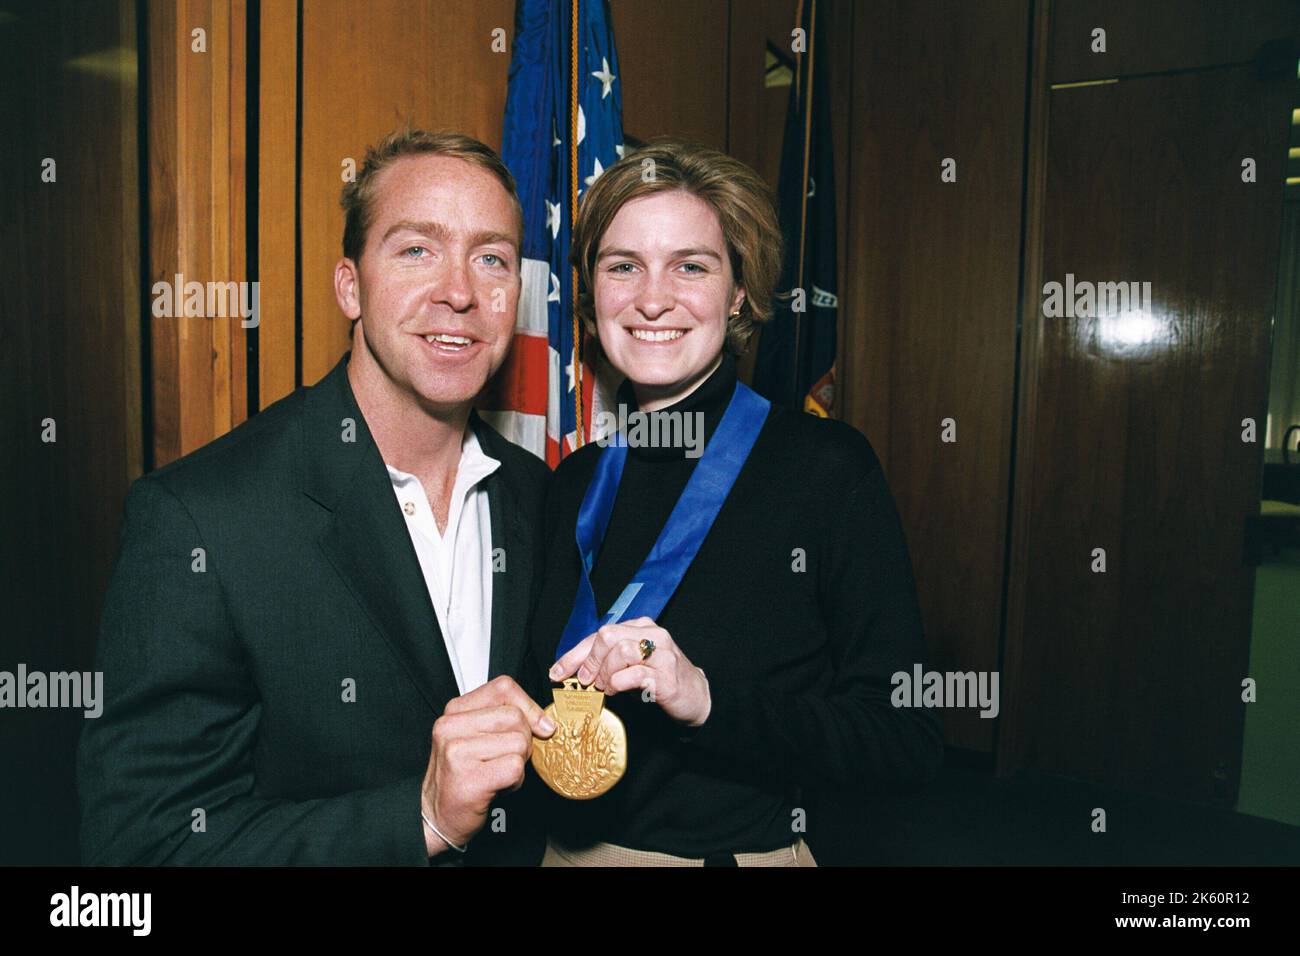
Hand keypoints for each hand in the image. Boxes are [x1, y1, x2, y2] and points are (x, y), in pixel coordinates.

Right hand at [420, 675, 554, 856]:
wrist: (437, 815)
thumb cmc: (463, 775)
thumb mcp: (477, 737)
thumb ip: (505, 719)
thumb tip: (547, 723)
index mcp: (454, 710)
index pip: (503, 687)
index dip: (528, 706)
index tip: (537, 725)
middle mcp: (450, 726)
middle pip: (515, 716)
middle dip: (524, 740)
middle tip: (507, 758)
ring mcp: (457, 752)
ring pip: (519, 742)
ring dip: (519, 763)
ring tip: (498, 773)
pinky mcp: (469, 778)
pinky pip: (515, 768)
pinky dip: (515, 781)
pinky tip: (498, 787)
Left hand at [549, 618, 710, 726]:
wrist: (695, 697)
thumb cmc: (659, 680)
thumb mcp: (630, 666)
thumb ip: (606, 662)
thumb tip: (573, 671)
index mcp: (639, 627)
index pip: (599, 634)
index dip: (574, 654)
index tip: (556, 673)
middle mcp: (652, 634)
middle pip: (607, 636)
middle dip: (590, 661)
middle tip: (585, 682)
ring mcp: (661, 652)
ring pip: (620, 651)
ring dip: (605, 674)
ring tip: (605, 689)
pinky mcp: (667, 673)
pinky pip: (634, 673)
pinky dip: (618, 684)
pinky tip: (617, 691)